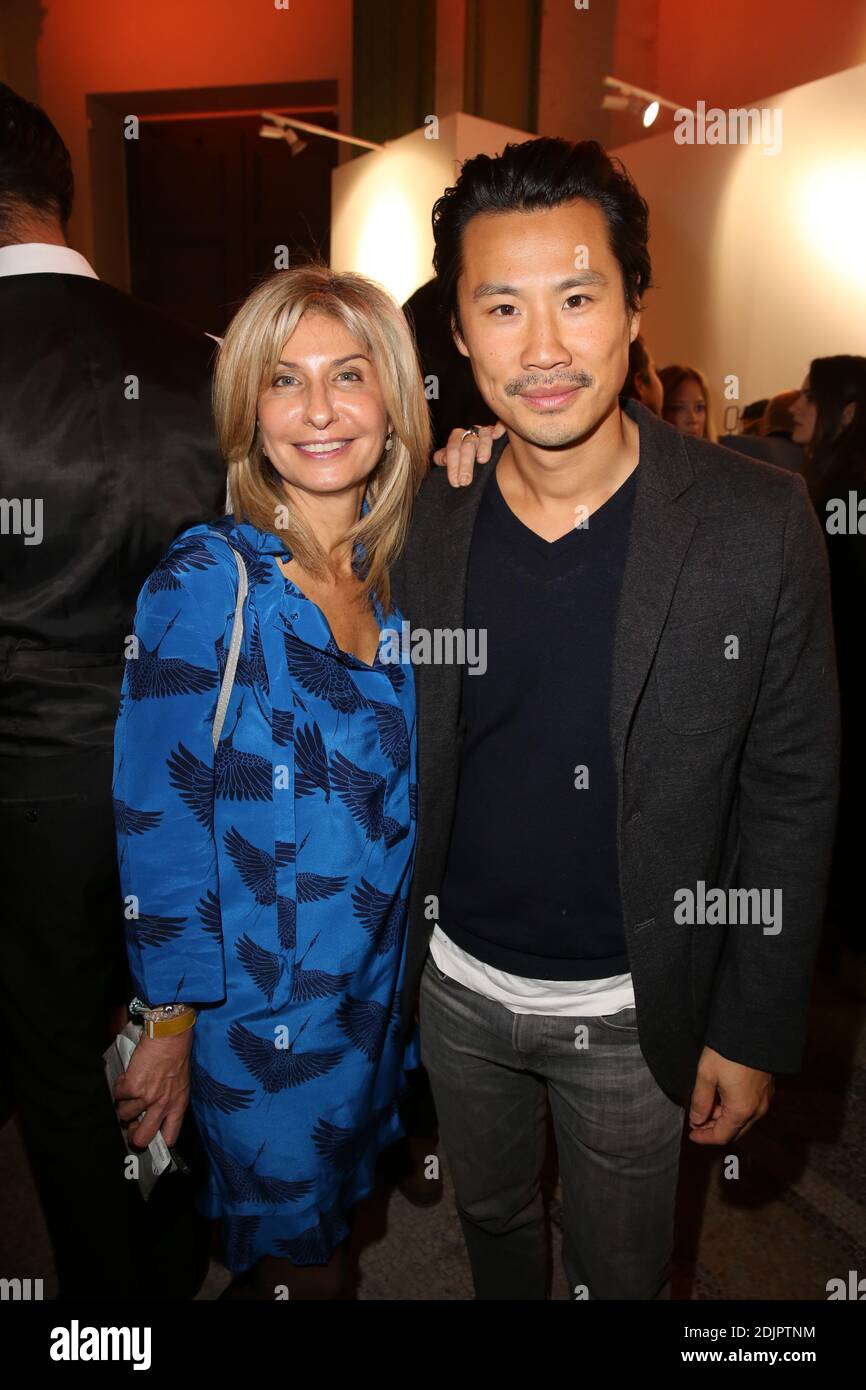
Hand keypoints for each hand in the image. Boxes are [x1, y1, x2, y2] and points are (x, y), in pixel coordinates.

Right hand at [113, 1029, 192, 1148]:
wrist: (170, 1036)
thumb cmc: (177, 1055)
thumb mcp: (181, 1083)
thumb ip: (170, 1100)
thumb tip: (155, 1112)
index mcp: (178, 1105)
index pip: (170, 1137)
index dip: (157, 1142)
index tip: (150, 1137)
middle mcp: (163, 1105)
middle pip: (142, 1137)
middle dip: (132, 1135)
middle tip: (130, 1124)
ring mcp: (147, 1097)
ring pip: (124, 1115)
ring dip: (123, 1103)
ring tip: (130, 1090)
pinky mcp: (132, 1086)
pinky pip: (117, 1095)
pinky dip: (118, 1087)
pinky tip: (127, 1077)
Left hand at [432, 421, 505, 486]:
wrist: (487, 454)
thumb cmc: (464, 459)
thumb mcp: (452, 459)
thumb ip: (444, 458)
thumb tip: (443, 459)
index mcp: (457, 438)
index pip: (452, 449)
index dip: (452, 466)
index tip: (455, 483)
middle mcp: (471, 433)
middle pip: (467, 445)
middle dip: (465, 464)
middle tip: (465, 481)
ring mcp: (486, 431)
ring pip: (483, 435)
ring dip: (483, 447)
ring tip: (482, 461)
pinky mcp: (500, 430)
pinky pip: (500, 426)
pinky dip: (498, 429)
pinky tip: (497, 435)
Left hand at [687, 1046, 773, 1144]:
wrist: (754, 1030)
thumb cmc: (729, 1051)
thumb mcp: (706, 1075)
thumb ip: (700, 1101)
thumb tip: (696, 1120)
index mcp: (741, 1110)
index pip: (722, 1136)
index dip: (704, 1138)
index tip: (692, 1134)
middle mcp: (757, 1110)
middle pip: (734, 1131)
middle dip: (714, 1129)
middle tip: (696, 1122)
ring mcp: (765, 1100)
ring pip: (743, 1120)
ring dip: (724, 1119)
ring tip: (705, 1107)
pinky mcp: (767, 1089)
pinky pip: (751, 1108)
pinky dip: (735, 1109)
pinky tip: (722, 1097)